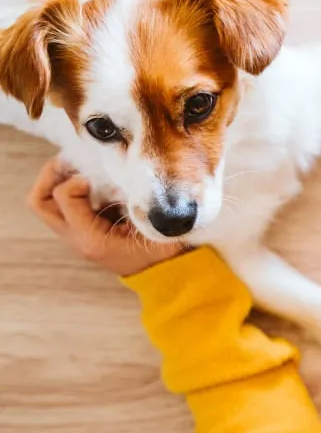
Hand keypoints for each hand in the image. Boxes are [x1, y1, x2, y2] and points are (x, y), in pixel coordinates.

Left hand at [26, 158, 183, 276]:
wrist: (168, 272)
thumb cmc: (163, 247)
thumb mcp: (148, 221)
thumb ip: (127, 197)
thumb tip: (108, 174)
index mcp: (90, 237)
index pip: (62, 195)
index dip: (79, 177)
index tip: (100, 176)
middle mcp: (77, 238)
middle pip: (40, 201)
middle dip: (54, 175)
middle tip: (76, 161)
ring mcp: (79, 236)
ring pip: (50, 203)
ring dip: (64, 181)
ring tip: (86, 169)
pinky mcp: (87, 230)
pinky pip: (68, 204)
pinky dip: (77, 188)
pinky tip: (99, 183)